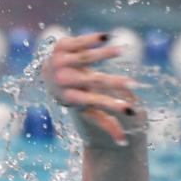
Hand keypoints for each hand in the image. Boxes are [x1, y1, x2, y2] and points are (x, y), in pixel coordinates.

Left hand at [42, 32, 145, 148]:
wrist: (47, 74)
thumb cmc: (74, 95)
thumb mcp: (86, 109)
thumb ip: (106, 124)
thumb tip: (124, 143)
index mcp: (72, 98)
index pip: (95, 102)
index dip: (112, 106)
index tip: (130, 110)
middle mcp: (64, 80)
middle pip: (93, 81)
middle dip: (114, 83)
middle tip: (133, 84)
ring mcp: (61, 61)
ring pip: (86, 58)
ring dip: (105, 54)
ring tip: (122, 51)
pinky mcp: (60, 46)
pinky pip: (80, 42)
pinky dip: (93, 39)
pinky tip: (107, 37)